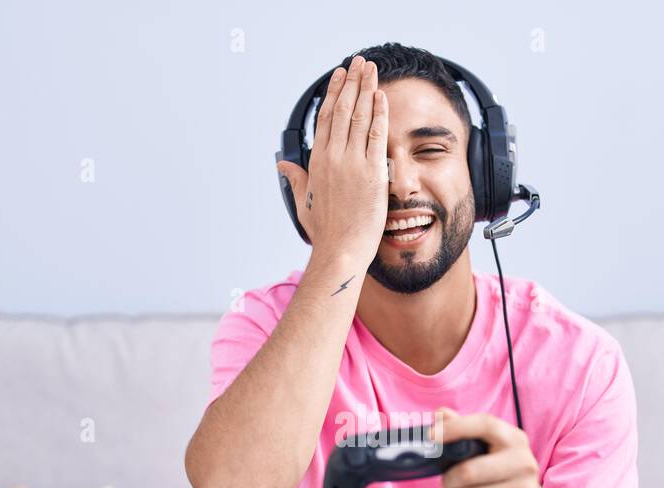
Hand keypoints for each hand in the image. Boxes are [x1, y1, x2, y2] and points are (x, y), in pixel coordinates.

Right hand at [276, 55, 389, 268]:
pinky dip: (379, 113)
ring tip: (372, 69)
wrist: (341, 250)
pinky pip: (376, 135)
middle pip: (342, 110)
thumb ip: (296, 178)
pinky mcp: (371, 172)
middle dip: (351, 82)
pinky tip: (381, 96)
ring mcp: (352, 164)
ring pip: (359, 117)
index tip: (340, 76)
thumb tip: (281, 165)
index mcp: (317, 162)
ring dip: (366, 89)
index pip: (326, 119)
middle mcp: (333, 158)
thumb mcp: (304, 202)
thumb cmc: (325, 232)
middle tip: (359, 61)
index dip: (334, 94)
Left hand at [430, 407, 549, 487]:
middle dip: (449, 480)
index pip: (484, 424)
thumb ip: (463, 428)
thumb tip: (439, 414)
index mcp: (514, 439)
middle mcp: (524, 462)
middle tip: (448, 482)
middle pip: (469, 472)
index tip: (430, 436)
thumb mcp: (488, 447)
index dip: (455, 428)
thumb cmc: (500, 472)